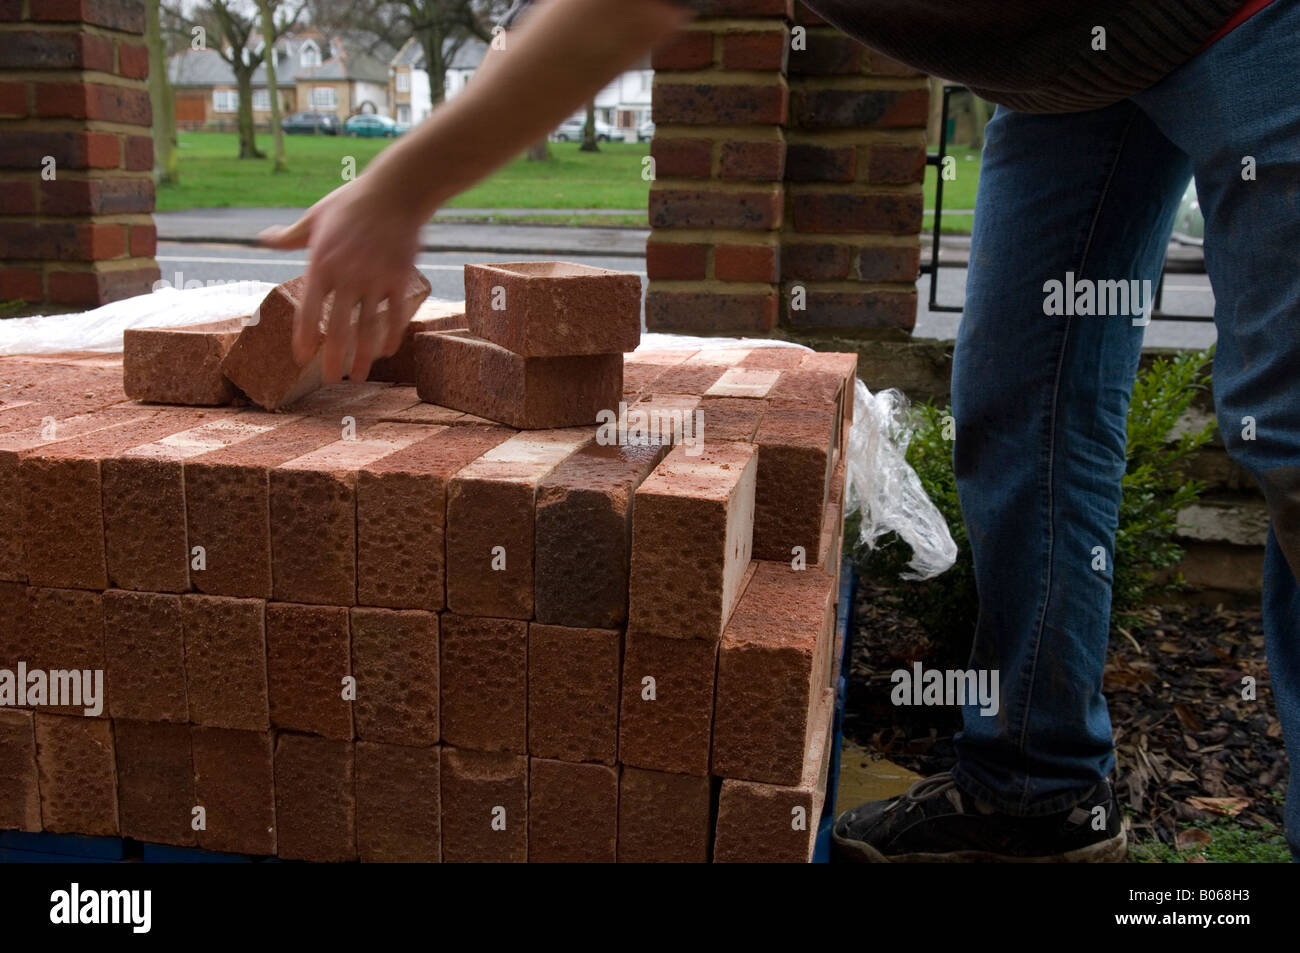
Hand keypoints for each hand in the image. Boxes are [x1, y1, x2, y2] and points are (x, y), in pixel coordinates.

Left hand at [258, 176, 424, 382]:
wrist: (396, 189)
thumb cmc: (353, 201)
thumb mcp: (316, 216)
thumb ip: (290, 236)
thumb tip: (263, 239)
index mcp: (322, 262)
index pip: (309, 309)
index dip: (305, 336)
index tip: (301, 357)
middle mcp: (347, 275)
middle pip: (340, 326)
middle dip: (334, 357)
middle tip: (331, 379)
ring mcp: (375, 278)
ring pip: (368, 326)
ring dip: (364, 355)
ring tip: (359, 375)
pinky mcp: (399, 277)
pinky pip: (395, 313)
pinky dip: (391, 334)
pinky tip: (387, 350)